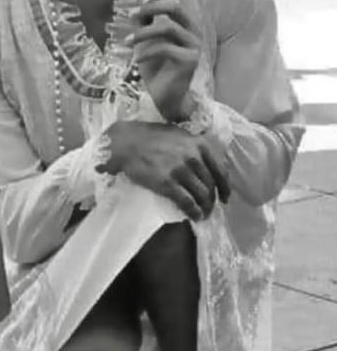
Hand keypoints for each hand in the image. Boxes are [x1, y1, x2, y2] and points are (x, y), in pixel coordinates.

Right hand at [106, 121, 229, 220]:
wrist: (125, 143)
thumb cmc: (148, 136)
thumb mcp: (178, 134)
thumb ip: (193, 146)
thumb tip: (203, 162)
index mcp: (199, 144)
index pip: (220, 169)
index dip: (225, 186)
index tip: (225, 196)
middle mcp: (194, 157)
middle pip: (211, 184)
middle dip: (213, 199)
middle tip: (211, 207)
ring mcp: (181, 171)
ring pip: (202, 194)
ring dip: (205, 207)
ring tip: (204, 214)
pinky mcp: (167, 184)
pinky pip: (187, 202)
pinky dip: (194, 211)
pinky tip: (195, 217)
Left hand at [129, 0, 200, 121]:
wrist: (164, 96)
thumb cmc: (155, 68)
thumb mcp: (146, 40)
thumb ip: (144, 22)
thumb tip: (138, 1)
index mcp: (186, 23)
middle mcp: (194, 31)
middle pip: (176, 6)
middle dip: (151, 7)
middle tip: (132, 15)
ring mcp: (194, 45)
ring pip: (168, 27)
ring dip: (143, 33)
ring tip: (127, 42)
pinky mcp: (190, 60)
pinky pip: (165, 48)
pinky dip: (146, 52)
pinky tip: (135, 60)